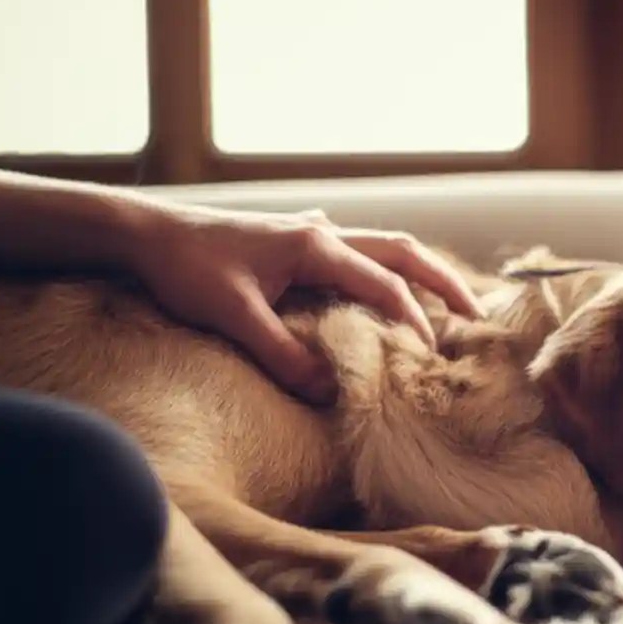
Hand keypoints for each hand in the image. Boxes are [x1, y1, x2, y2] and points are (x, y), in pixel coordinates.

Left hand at [131, 205, 480, 403]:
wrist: (145, 233)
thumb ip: (282, 354)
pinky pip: (356, 253)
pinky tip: (378, 288)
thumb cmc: (185, 267)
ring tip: (446, 304)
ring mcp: (312, 232)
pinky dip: (383, 270)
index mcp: (318, 245)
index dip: (415, 322)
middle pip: (403, 253)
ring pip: (383, 248)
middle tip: (477, 315)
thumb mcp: (232, 316)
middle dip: (444, 282)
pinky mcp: (297, 241)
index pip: (386, 285)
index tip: (433, 357)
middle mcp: (324, 232)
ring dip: (419, 274)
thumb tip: (328, 391)